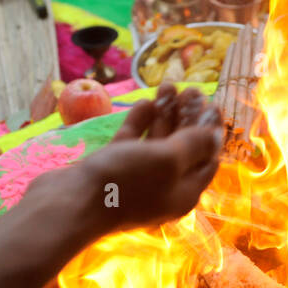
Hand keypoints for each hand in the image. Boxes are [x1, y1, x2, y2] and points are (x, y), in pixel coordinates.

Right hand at [76, 83, 222, 232]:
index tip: (213, 104)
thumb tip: (217, 135)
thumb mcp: (169, 160)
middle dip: (188, 118)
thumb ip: (195, 145)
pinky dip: (140, 123)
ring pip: (157, 142)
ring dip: (165, 114)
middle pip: (183, 148)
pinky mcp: (113, 169)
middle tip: (191, 89)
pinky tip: (145, 102)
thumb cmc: (125, 182)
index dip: (211, 132)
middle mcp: (163, 187)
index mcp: (184, 192)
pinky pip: (133, 143)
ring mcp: (137, 179)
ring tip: (168, 85)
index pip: (207, 159)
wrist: (70, 203)